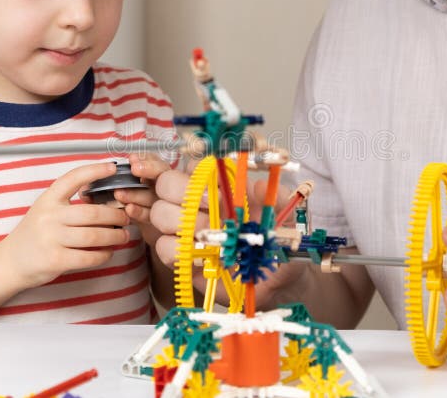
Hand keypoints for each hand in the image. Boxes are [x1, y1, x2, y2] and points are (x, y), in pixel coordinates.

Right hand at [0, 162, 129, 289]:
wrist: (11, 262)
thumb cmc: (35, 233)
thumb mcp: (46, 210)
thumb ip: (69, 203)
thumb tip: (107, 199)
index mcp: (48, 199)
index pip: (73, 178)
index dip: (94, 171)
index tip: (113, 167)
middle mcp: (49, 216)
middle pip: (92, 213)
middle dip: (115, 216)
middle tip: (126, 218)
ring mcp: (51, 239)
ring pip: (94, 236)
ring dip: (114, 236)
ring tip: (124, 236)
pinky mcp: (55, 260)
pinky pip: (88, 257)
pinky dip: (103, 254)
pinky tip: (108, 252)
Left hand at [108, 153, 171, 240]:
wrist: (143, 233)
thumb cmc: (129, 208)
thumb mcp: (119, 194)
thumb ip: (106, 189)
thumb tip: (85, 189)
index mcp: (153, 175)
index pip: (154, 161)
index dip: (145, 158)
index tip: (133, 159)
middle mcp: (162, 187)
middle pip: (161, 174)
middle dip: (148, 169)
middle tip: (134, 169)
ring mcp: (163, 203)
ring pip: (153, 195)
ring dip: (136, 193)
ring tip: (120, 194)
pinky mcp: (161, 221)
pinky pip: (151, 214)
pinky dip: (139, 211)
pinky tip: (129, 209)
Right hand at [149, 164, 306, 307]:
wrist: (276, 281)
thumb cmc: (277, 244)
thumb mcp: (286, 218)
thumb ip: (278, 199)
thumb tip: (258, 185)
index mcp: (222, 186)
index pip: (194, 165)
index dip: (198, 174)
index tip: (216, 192)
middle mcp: (200, 203)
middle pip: (167, 183)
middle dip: (183, 194)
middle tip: (211, 210)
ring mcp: (187, 228)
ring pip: (160, 213)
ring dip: (183, 224)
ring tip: (210, 237)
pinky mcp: (182, 255)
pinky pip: (163, 246)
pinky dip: (179, 252)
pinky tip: (203, 258)